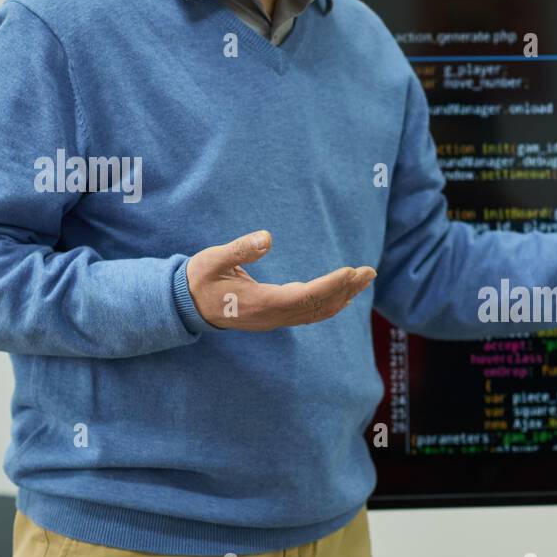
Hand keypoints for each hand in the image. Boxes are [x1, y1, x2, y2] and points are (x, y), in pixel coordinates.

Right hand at [186, 230, 375, 330]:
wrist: (187, 305)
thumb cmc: (200, 279)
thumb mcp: (212, 260)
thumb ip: (239, 250)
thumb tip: (267, 237)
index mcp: (258, 303)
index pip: (302, 297)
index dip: (328, 287)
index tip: (349, 272)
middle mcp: (271, 316)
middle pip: (316, 306)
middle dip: (345, 289)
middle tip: (369, 272)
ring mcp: (274, 320)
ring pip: (316, 312)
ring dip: (343, 296)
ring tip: (364, 279)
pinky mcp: (276, 317)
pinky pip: (309, 314)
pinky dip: (330, 304)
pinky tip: (345, 295)